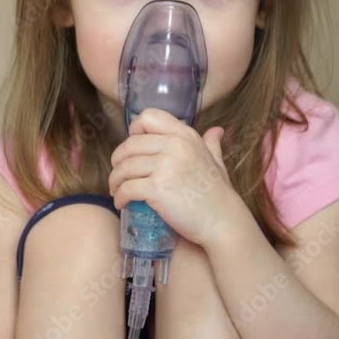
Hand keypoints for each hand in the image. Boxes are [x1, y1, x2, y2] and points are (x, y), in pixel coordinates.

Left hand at [108, 108, 246, 248]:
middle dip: (118, 160)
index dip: (134, 130)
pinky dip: (119, 197)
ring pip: (124, 167)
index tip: (132, 148)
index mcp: (185, 135)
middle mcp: (175, 145)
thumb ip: (211, 144)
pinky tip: (121, 203)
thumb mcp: (216, 162)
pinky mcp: (157, 188)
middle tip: (118, 175)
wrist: (223, 222)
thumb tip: (216, 130)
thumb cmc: (218, 194)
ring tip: (116, 191)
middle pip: (130, 144)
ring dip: (115, 180)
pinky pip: (127, 188)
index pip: (148, 117)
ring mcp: (165, 166)